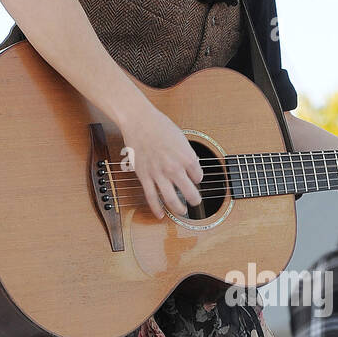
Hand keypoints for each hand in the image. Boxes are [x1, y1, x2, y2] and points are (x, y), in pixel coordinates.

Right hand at [117, 103, 203, 220]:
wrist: (139, 121)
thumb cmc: (160, 125)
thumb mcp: (181, 138)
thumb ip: (187, 154)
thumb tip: (192, 167)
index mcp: (187, 157)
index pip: (199, 176)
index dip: (197, 178)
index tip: (194, 178)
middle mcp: (175, 168)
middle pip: (190, 192)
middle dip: (195, 200)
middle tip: (196, 202)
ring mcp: (159, 174)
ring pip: (172, 199)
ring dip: (180, 209)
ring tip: (183, 212)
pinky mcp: (144, 176)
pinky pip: (152, 198)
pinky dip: (157, 209)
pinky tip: (161, 215)